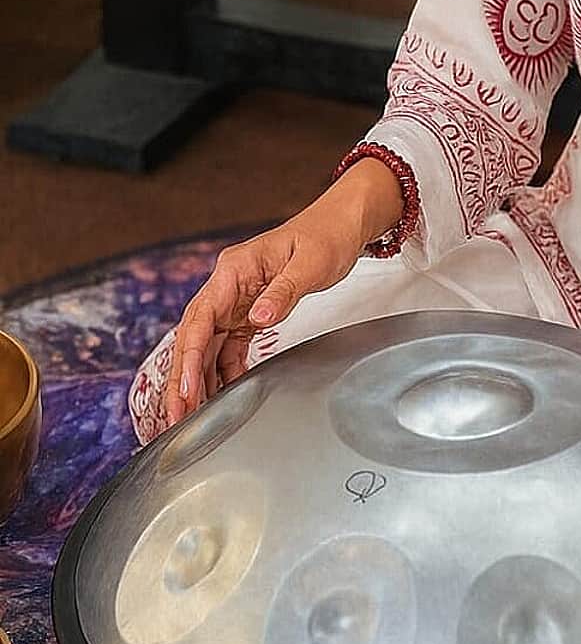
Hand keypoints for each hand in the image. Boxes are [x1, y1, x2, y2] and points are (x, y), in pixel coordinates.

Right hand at [166, 157, 403, 424]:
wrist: (342, 225)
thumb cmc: (326, 237)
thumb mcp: (310, 265)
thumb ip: (283, 293)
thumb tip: (258, 320)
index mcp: (232, 272)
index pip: (199, 320)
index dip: (187, 357)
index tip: (185, 389)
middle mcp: (227, 287)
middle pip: (194, 338)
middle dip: (182, 379)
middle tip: (175, 418)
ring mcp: (236, 301)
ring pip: (207, 346)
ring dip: (199, 380)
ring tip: (190, 416)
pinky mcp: (250, 313)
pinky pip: (228, 346)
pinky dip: (223, 371)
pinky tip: (221, 395)